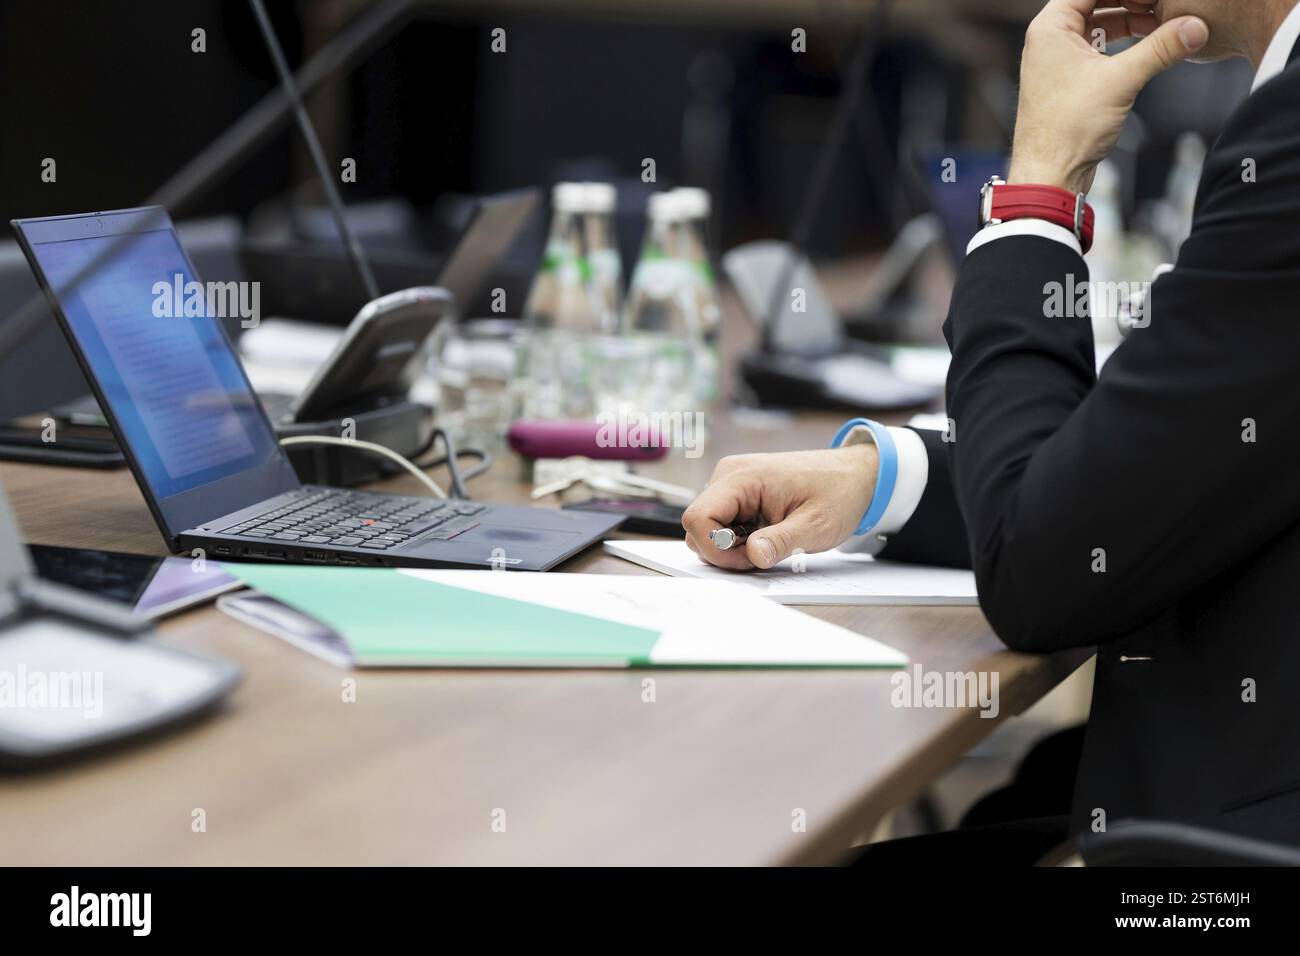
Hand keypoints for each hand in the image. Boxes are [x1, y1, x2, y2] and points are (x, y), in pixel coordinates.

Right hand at [681, 445, 877, 570]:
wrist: (856, 475)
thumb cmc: (838, 493)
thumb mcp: (816, 525)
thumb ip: (781, 541)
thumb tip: (753, 555)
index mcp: (742, 477)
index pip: (697, 519)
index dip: (716, 549)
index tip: (750, 559)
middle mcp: (730, 475)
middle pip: (697, 526)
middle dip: (724, 552)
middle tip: (763, 554)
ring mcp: (732, 483)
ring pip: (707, 528)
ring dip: (732, 547)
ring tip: (769, 543)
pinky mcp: (738, 494)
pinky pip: (721, 524)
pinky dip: (738, 539)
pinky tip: (765, 536)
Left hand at [1008, 0, 1208, 193]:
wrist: (1050, 174)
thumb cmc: (1067, 129)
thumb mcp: (1121, 81)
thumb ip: (1161, 49)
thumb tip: (1195, 27)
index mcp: (1051, 27)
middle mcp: (1050, 38)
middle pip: (1097, 0)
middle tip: (1165, 5)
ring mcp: (1058, 58)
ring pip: (1101, 24)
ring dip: (1132, 20)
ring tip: (1165, 23)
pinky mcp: (1070, 78)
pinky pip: (1100, 46)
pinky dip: (1125, 42)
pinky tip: (1151, 44)